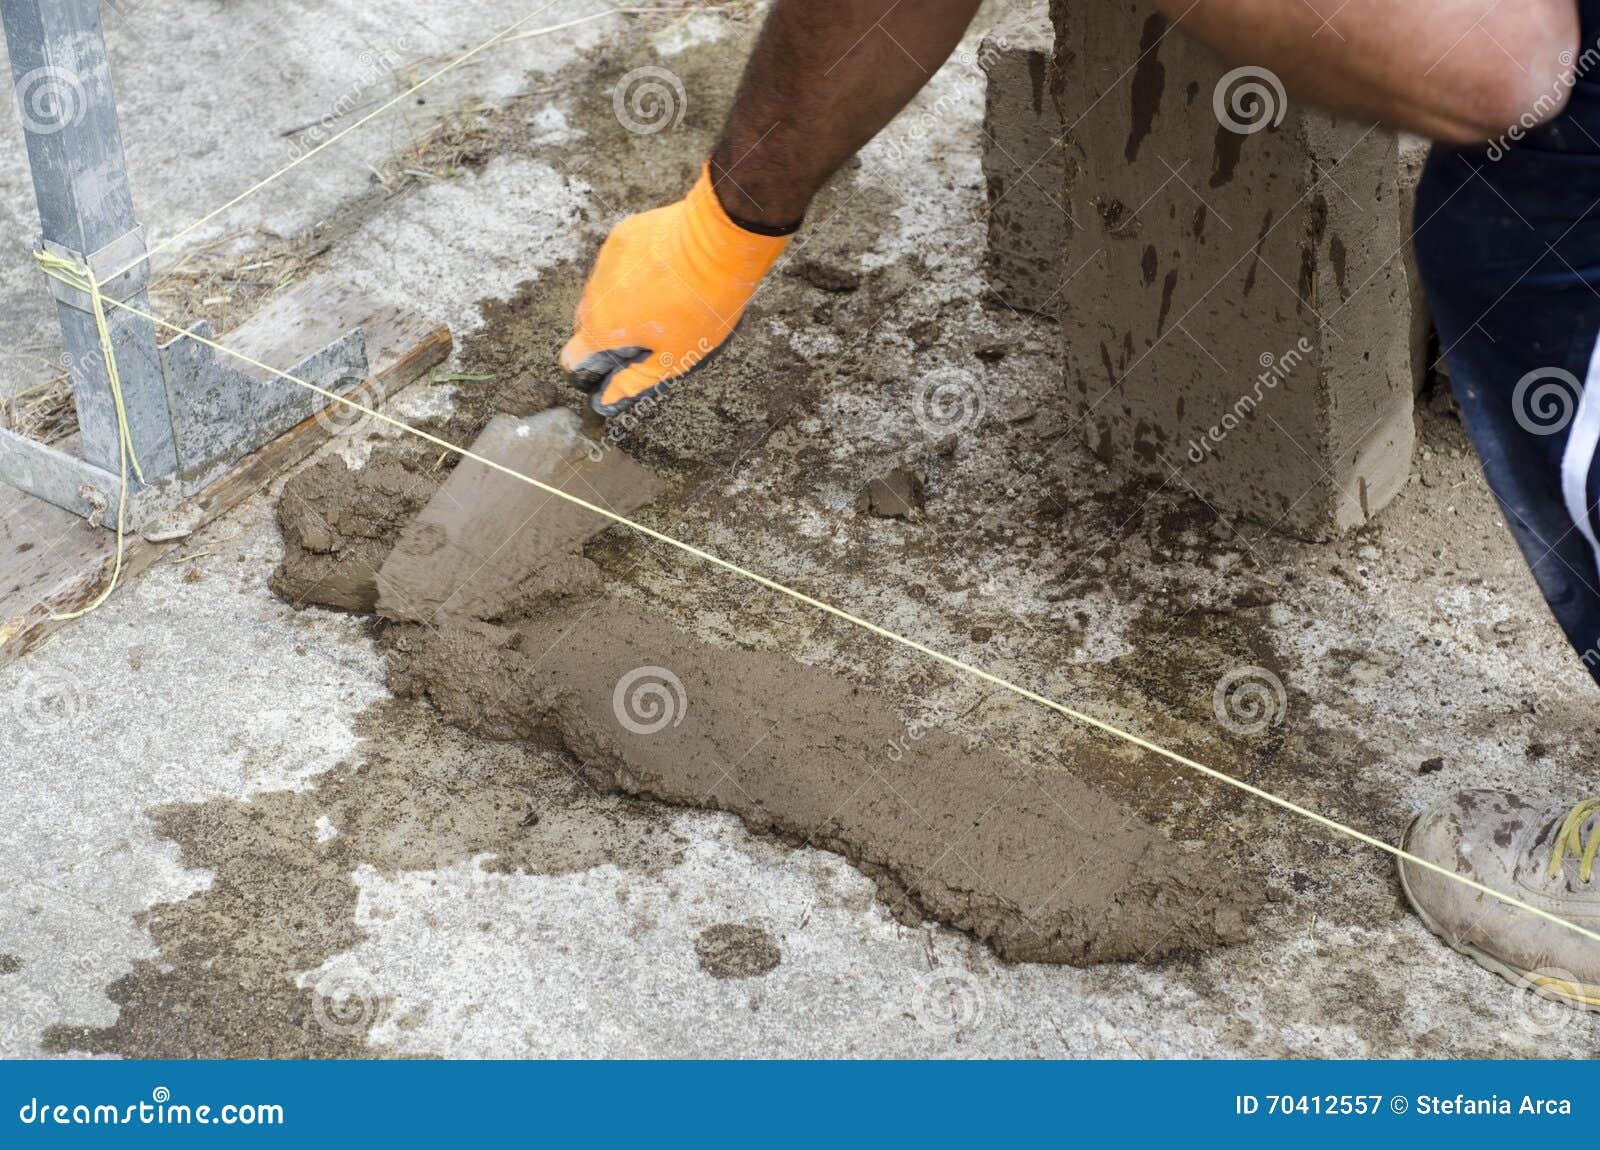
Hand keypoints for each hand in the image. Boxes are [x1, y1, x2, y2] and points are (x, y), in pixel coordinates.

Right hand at [560, 163, 792, 415]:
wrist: (717, 243)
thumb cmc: (700, 305)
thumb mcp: (675, 357)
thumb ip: (636, 380)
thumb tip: (608, 398)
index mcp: (602, 327)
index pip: (572, 358)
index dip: (590, 369)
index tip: (614, 367)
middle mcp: (594, 292)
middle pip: (586, 323)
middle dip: (609, 335)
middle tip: (648, 336)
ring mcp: (606, 259)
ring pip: (603, 291)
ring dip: (622, 301)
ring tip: (663, 301)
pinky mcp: (623, 235)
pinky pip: (619, 263)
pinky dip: (634, 272)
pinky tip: (665, 273)